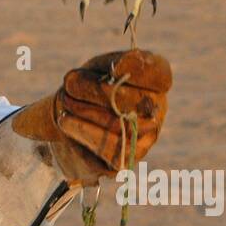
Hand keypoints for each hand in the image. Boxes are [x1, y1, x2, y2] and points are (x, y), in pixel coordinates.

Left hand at [9, 49, 171, 186]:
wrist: (68, 119)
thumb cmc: (88, 86)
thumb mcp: (95, 69)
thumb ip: (109, 66)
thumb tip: (121, 69)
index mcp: (153, 81)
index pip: (160, 73)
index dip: (142, 68)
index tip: (116, 67)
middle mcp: (155, 111)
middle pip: (135, 100)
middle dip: (97, 91)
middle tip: (69, 83)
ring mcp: (144, 138)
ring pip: (119, 125)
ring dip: (84, 111)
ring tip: (65, 101)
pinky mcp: (125, 160)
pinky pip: (107, 147)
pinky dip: (82, 131)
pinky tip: (66, 121)